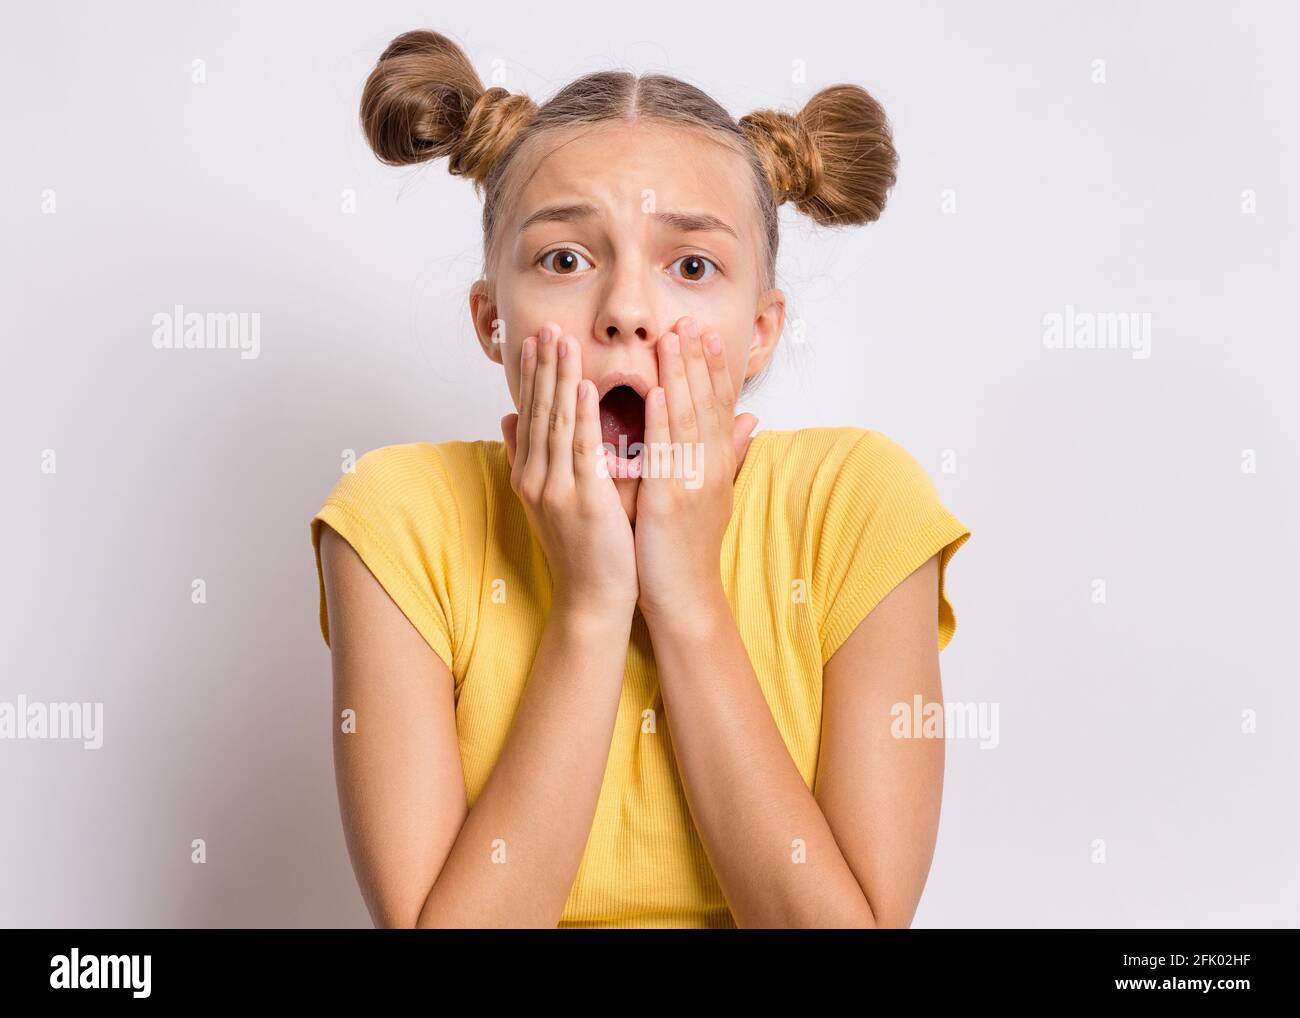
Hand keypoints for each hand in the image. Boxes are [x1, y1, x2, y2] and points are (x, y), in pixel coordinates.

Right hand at [501, 324, 638, 619]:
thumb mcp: (547, 501)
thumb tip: (507, 420)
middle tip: (547, 326)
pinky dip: (582, 415)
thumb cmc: (581, 550)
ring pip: (556, 423)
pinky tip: (584, 387)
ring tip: (564, 342)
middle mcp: (535, 478)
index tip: (535, 341)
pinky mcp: (582, 500)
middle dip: (542, 367)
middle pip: (538, 412)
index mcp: (530, 476)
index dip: (532, 377)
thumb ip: (528, 457)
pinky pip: (582, 449)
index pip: (529, 415)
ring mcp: (556, 489)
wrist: (592, 598)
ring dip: (560, 379)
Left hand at [633, 316, 757, 622]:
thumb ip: (728, 451)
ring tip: (674, 339)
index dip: (712, 368)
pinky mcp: (671, 499)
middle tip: (689, 319)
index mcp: (715, 465)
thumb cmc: (687, 548)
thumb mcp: (712, 493)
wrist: (685, 597)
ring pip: (688, 418)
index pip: (717, 406)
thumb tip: (750, 419)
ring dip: (682, 376)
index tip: (705, 332)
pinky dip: (664, 419)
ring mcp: (693, 482)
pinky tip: (659, 390)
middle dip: (698, 360)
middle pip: (706, 404)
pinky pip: (668, 452)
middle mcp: (710, 468)